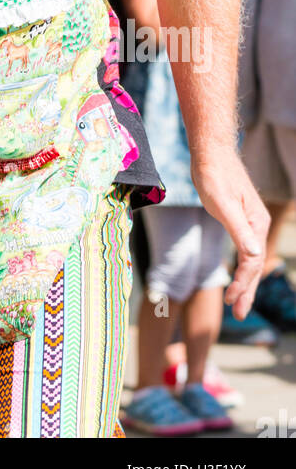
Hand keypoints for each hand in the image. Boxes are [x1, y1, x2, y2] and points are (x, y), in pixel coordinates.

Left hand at [190, 151, 268, 319]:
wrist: (210, 153)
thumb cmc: (214, 175)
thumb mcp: (222, 202)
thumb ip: (238, 228)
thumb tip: (254, 254)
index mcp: (256, 223)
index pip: (252, 261)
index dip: (243, 283)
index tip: (232, 300)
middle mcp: (258, 224)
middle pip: (255, 265)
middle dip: (247, 291)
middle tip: (238, 314)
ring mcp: (250, 222)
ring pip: (251, 259)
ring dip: (245, 283)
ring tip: (236, 304)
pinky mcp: (241, 219)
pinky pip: (246, 250)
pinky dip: (242, 268)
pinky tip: (237, 277)